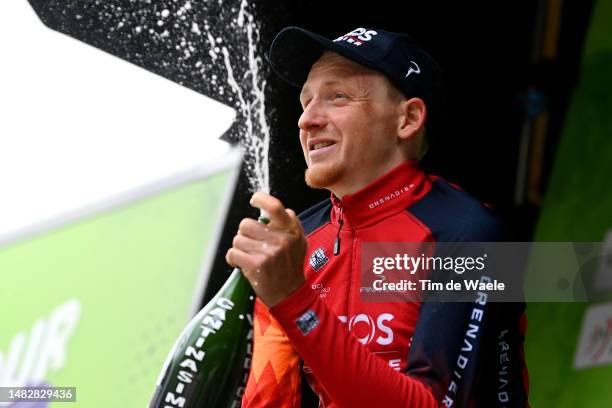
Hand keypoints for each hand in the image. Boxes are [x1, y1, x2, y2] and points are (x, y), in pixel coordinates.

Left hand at [226, 192, 306, 306]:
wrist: (290, 295)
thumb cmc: (290, 267)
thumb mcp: (299, 242)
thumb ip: (290, 224)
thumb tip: (274, 209)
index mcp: (291, 230)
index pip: (274, 207)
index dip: (261, 199)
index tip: (254, 200)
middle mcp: (281, 240)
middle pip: (246, 224)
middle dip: (245, 234)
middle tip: (253, 245)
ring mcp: (268, 253)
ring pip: (238, 239)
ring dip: (240, 248)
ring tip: (250, 256)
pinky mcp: (256, 265)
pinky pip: (233, 253)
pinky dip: (233, 259)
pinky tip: (242, 264)